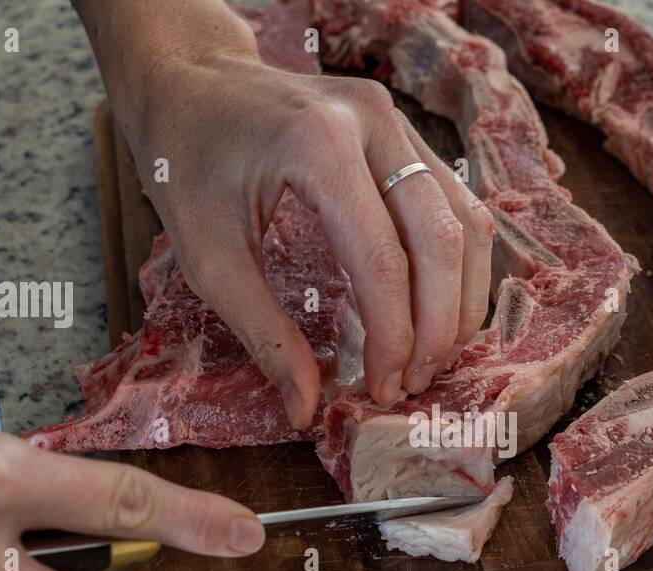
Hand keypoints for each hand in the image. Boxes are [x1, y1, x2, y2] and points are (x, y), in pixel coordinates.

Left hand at [75, 0, 492, 426]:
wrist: (189, 79)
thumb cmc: (187, 163)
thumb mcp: (208, 256)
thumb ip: (264, 333)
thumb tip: (304, 409)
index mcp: (319, 146)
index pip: (384, 261)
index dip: (394, 339)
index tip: (381, 389)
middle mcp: (374, 123)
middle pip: (443, 240)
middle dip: (438, 326)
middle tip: (415, 383)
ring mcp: (397, 120)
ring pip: (465, 220)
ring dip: (460, 299)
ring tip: (432, 357)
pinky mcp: (406, 129)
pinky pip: (455, 202)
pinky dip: (457, 265)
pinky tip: (438, 310)